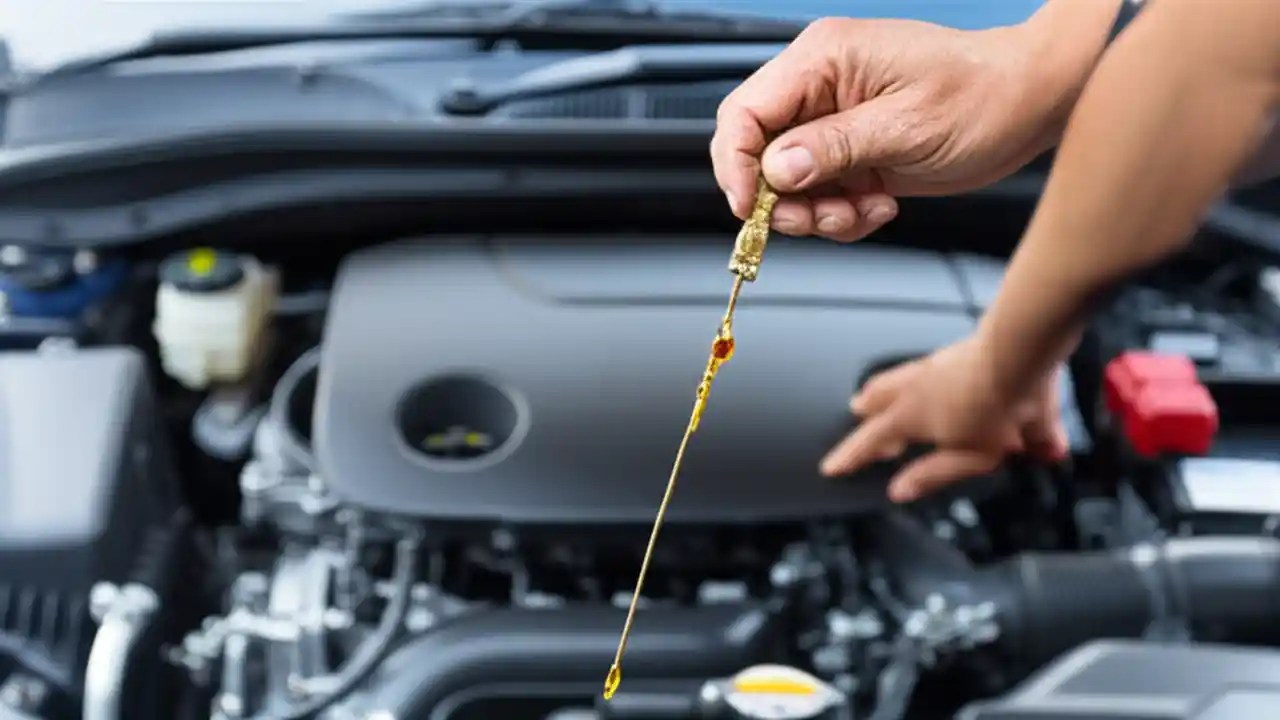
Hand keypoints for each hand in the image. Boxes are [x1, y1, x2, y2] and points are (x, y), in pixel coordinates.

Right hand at [711, 16, 1090, 240]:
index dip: (736, 165)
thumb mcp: (907, 126)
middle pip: (758, 153)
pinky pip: (819, 194)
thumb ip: (834, 147)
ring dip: (817, 213)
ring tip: (862, 211)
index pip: (745, 112)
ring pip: (786, 183)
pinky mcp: (850, 151)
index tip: (751, 209)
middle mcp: (820, 87)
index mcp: (823, 59)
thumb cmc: (984, 96)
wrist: (1032, 104)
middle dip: (783, 199)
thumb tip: (775, 170)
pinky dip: (841, 214)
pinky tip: (879, 205)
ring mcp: (833, 121)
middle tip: (819, 219)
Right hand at [819, 334, 1068, 501]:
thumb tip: (901, 490)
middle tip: (854, 420)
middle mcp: (914, 389)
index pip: (870, 442)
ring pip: (893, 380)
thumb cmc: (1003, 403)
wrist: (1020, 349)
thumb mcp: (973, 456)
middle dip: (863, 416)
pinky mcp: (952, 351)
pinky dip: (908, 375)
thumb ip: (936, 473)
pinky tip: (922, 374)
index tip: (831, 466)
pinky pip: (917, 366)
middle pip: (876, 404)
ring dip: (878, 390)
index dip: (850, 457)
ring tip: (870, 394)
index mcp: (911, 417)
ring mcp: (931, 366)